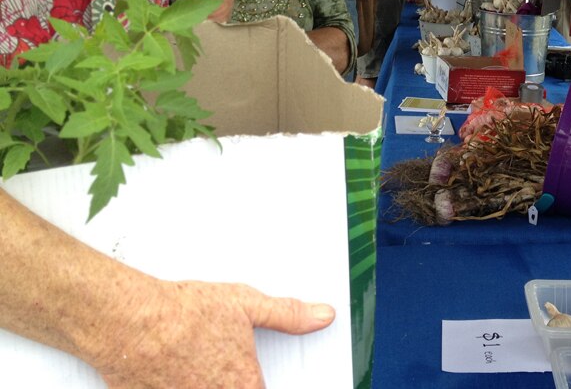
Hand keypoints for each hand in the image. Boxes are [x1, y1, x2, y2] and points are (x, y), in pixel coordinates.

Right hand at [92, 279, 333, 388]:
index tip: (253, 379)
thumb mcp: (247, 304)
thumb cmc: (186, 312)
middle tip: (222, 368)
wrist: (132, 320)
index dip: (256, 385)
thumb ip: (288, 314)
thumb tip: (323, 316)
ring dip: (201, 383)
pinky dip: (175, 386)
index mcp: (242, 383)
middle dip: (233, 384)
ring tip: (196, 366)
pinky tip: (173, 374)